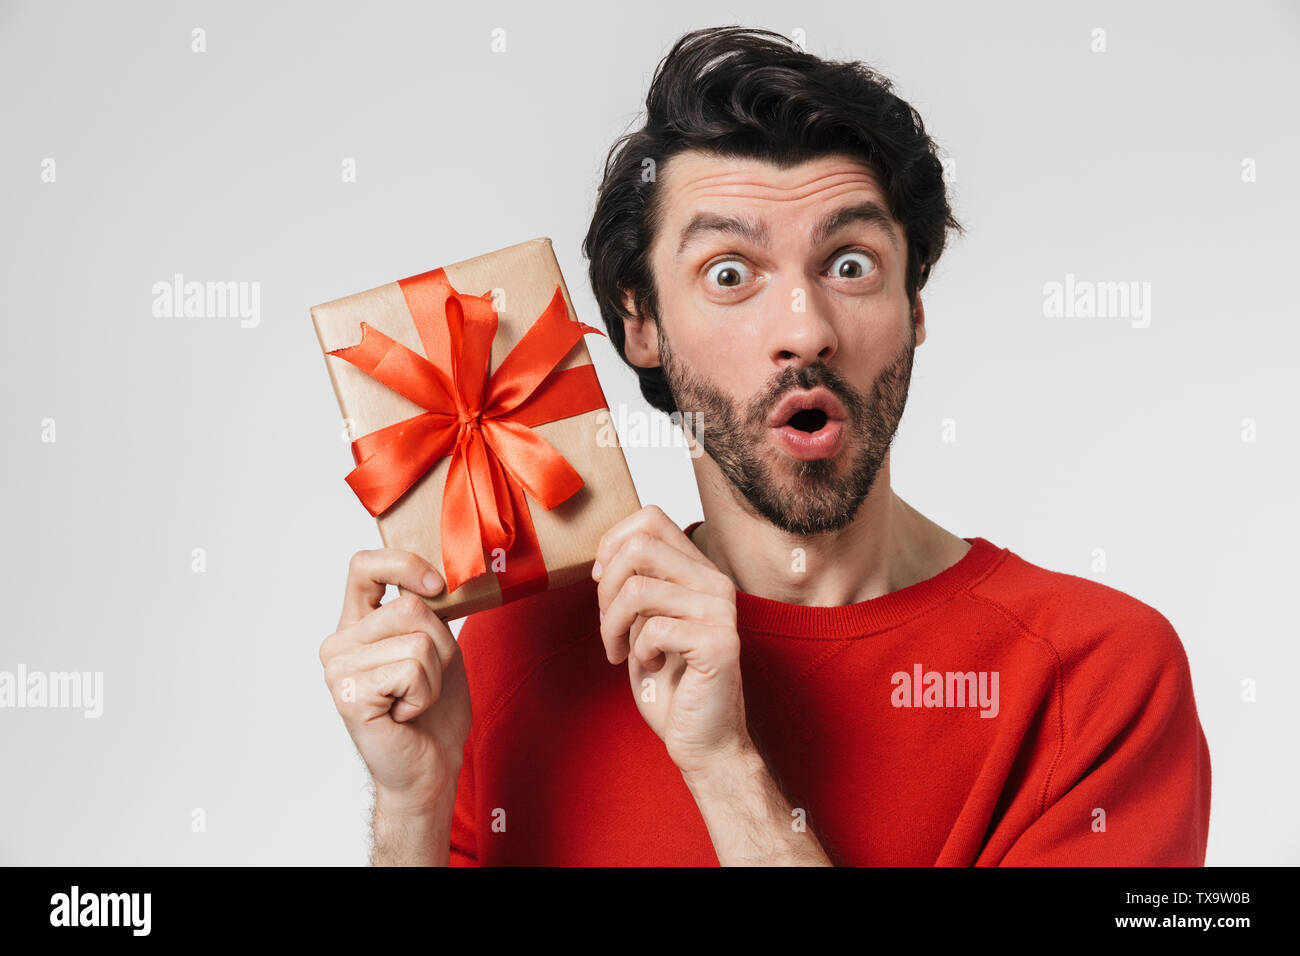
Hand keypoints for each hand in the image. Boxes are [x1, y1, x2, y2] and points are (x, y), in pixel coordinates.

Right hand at [319, 549, 470, 809]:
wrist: (430, 765)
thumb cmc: (433, 709)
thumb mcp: (437, 645)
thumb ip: (427, 611)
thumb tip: (437, 580)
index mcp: (357, 624)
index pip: (364, 565)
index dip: (403, 564)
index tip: (436, 586)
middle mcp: (339, 642)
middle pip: (410, 607)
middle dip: (440, 646)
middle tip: (425, 682)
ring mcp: (337, 668)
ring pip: (418, 641)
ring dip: (434, 676)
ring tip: (414, 700)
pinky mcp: (348, 694)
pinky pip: (412, 669)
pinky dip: (424, 694)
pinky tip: (403, 715)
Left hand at [593, 505, 749, 777]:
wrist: (703, 739)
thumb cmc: (670, 683)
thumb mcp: (644, 621)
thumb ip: (636, 584)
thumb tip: (607, 554)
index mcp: (698, 571)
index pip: (650, 518)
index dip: (613, 542)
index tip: (601, 582)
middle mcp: (714, 582)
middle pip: (638, 547)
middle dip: (605, 588)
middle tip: (606, 624)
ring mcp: (720, 611)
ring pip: (638, 588)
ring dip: (612, 625)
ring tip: (619, 650)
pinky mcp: (718, 643)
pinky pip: (654, 628)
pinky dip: (637, 651)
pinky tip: (650, 666)